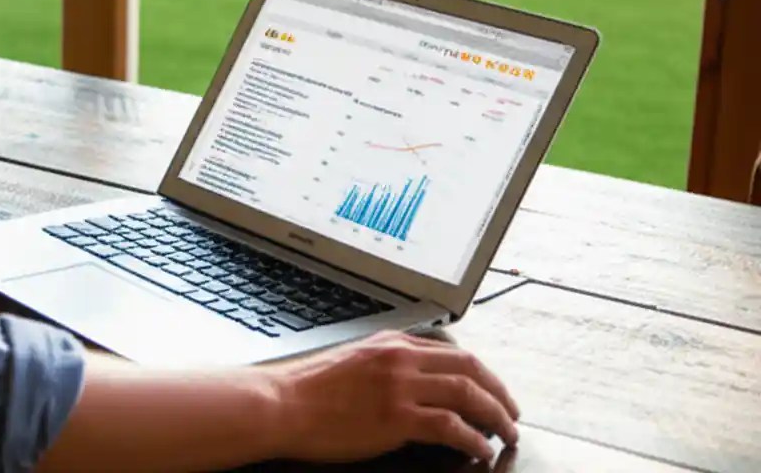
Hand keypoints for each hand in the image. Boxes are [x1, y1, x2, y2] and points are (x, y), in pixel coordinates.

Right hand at [265, 331, 519, 462]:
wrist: (281, 404)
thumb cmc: (307, 389)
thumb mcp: (352, 361)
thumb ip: (386, 366)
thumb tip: (413, 383)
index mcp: (391, 343)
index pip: (452, 352)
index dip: (481, 373)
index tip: (491, 390)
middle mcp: (401, 359)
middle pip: (470, 369)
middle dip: (500, 393)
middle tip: (512, 414)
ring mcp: (400, 387)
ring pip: (468, 394)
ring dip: (496, 416)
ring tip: (507, 434)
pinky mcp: (396, 417)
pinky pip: (451, 426)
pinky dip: (473, 439)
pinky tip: (479, 450)